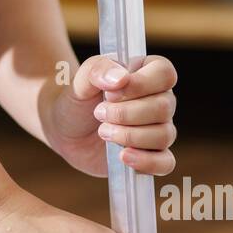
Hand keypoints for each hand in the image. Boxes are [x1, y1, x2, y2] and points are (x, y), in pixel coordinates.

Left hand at [47, 54, 177, 176]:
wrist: (66, 131)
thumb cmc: (78, 101)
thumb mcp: (80, 80)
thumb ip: (98, 70)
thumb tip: (121, 78)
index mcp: (149, 73)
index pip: (165, 73)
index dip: (141, 84)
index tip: (111, 93)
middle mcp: (160, 101)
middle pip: (164, 107)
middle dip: (127, 114)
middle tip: (99, 114)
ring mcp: (159, 129)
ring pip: (164, 135)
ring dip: (130, 136)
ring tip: (103, 132)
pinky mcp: (152, 155)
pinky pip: (166, 163)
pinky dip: (147, 161)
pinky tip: (124, 157)